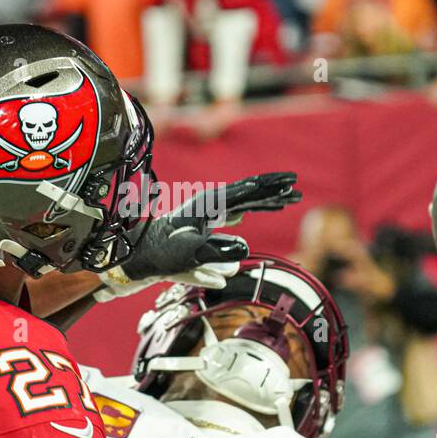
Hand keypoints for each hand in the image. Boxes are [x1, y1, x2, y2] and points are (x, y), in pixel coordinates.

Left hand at [96, 172, 301, 299]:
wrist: (140, 253)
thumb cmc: (163, 253)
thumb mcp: (191, 255)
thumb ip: (217, 252)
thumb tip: (243, 251)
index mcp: (210, 203)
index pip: (247, 191)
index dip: (270, 188)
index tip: (291, 183)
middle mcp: (211, 202)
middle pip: (249, 191)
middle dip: (273, 190)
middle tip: (296, 187)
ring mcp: (207, 210)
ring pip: (243, 200)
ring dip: (264, 199)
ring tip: (286, 198)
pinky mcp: (203, 221)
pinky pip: (233, 211)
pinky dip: (249, 209)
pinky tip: (252, 211)